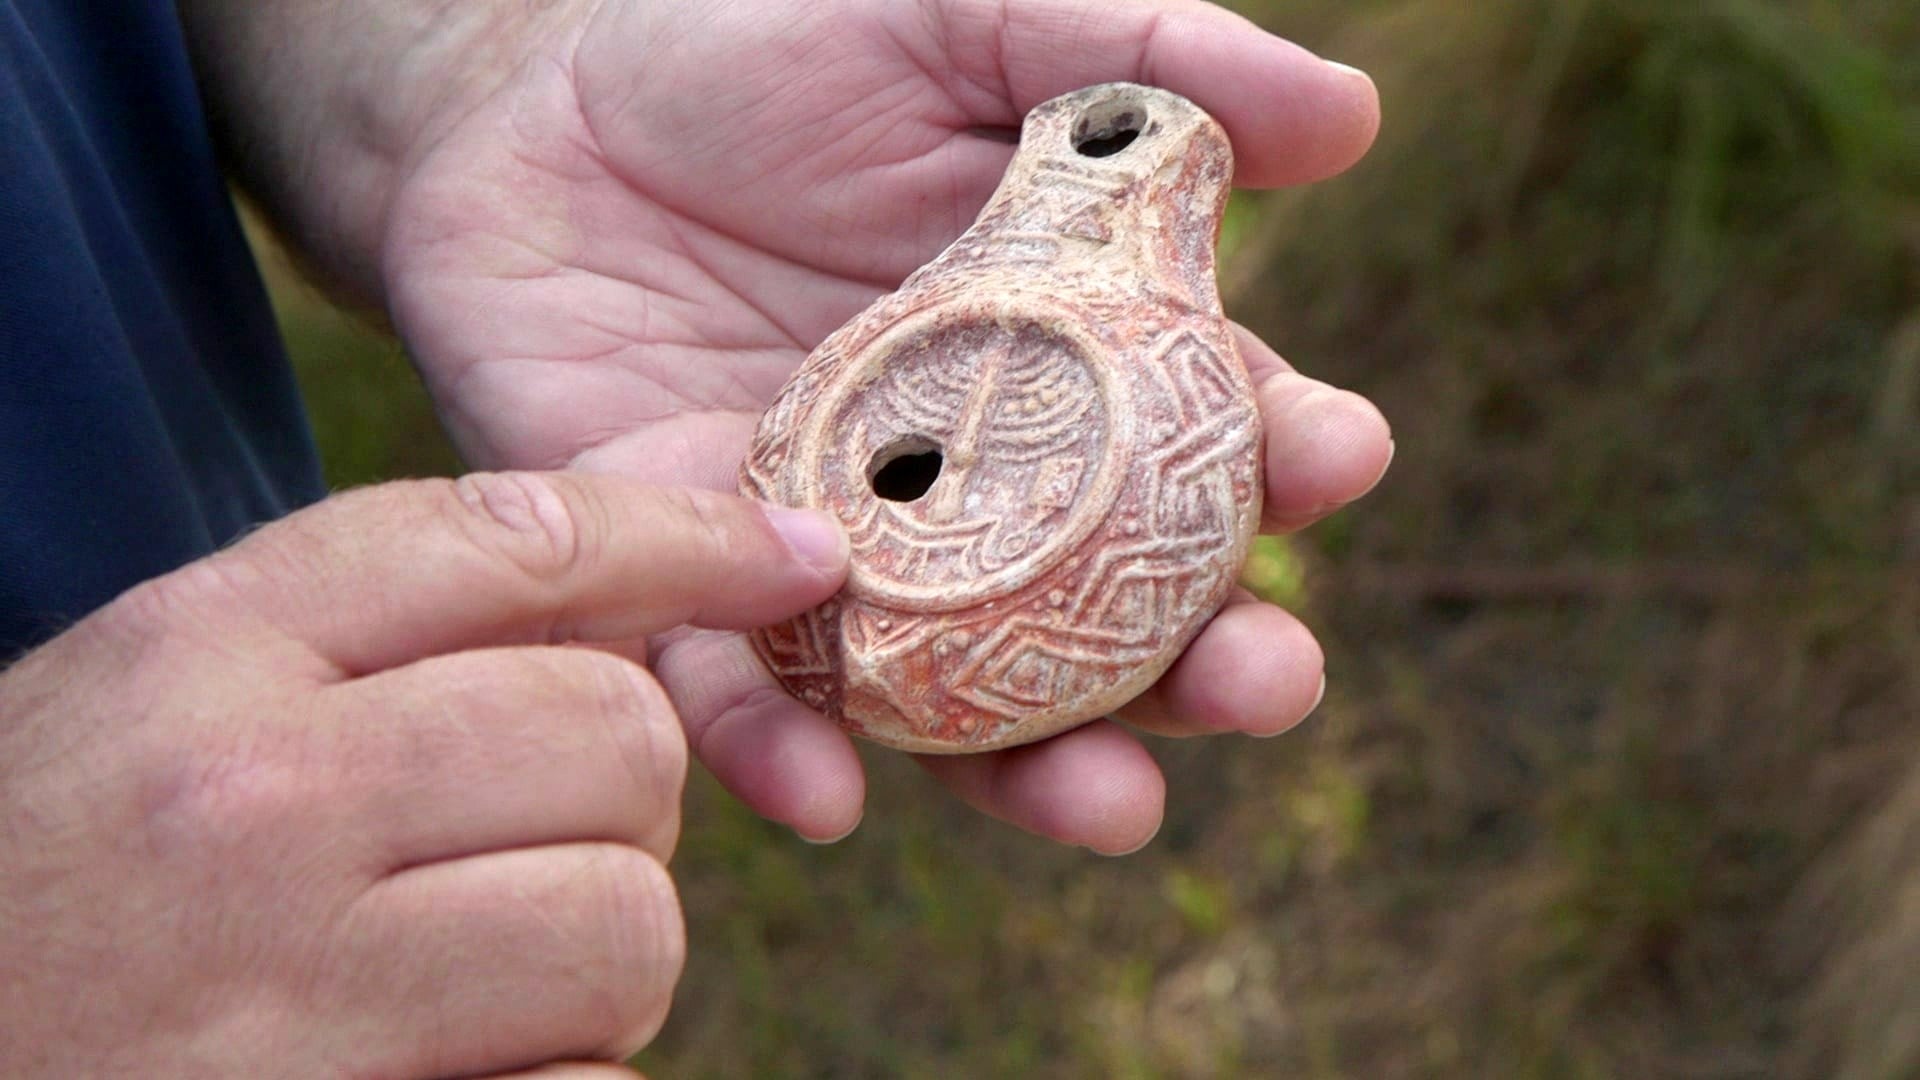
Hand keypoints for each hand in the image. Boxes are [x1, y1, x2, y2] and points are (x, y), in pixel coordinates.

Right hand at [0, 474, 846, 1075]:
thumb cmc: (48, 883)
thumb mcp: (156, 701)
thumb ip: (364, 628)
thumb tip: (649, 585)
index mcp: (199, 661)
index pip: (517, 541)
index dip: (693, 538)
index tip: (800, 555)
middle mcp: (248, 811)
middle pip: (621, 740)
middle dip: (617, 798)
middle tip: (513, 847)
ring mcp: (290, 1005)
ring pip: (629, 927)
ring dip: (595, 962)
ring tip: (466, 982)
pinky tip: (451, 1076)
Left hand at [370, 0, 1391, 853]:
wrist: (523, 99)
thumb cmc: (753, 48)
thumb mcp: (951, 22)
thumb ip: (1130, 50)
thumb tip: (1346, 116)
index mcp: (1058, 364)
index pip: (1201, 437)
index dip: (1282, 457)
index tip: (1330, 456)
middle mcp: (967, 488)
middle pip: (1112, 614)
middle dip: (1204, 668)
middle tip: (1264, 685)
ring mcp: (832, 551)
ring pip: (959, 699)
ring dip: (1042, 769)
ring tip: (1110, 807)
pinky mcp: (681, 580)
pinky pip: (734, 692)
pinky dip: (779, 753)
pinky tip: (829, 795)